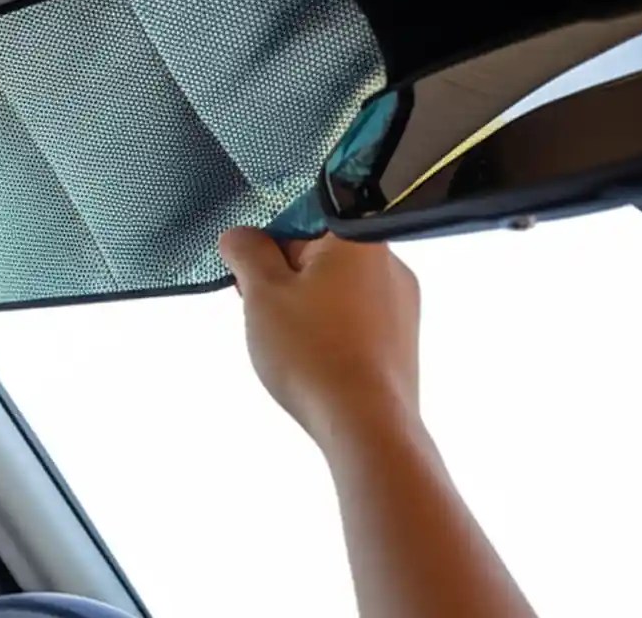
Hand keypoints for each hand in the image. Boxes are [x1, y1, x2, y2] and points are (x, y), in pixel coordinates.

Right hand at [218, 228, 420, 447]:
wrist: (365, 424)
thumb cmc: (313, 352)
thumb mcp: (262, 292)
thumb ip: (246, 252)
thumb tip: (240, 237)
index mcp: (357, 238)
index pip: (302, 217)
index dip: (268, 246)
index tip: (252, 278)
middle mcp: (389, 263)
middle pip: (320, 254)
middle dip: (285, 280)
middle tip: (265, 315)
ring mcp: (401, 305)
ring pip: (337, 290)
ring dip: (305, 308)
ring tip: (289, 345)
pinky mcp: (401, 341)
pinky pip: (355, 321)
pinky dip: (329, 333)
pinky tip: (314, 362)